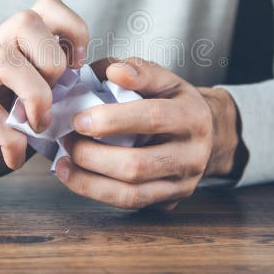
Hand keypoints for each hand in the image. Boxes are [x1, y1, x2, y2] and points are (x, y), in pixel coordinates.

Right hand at [0, 0, 88, 194]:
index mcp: (4, 51)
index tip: (76, 70)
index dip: (72, 30)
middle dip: (52, 60)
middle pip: (25, 20)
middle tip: (52, 96)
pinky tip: (14, 156)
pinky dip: (9, 138)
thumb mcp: (22, 114)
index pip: (44, 8)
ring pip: (3, 59)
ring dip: (34, 95)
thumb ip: (51, 101)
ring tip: (37, 127)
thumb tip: (93, 96)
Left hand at [55, 57, 242, 210]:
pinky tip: (75, 178)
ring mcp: (182, 183)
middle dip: (93, 155)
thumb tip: (110, 72)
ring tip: (63, 163)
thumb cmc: (175, 102)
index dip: (112, 120)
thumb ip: (137, 70)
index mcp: (191, 116)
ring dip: (89, 180)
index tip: (78, 119)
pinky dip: (97, 192)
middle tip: (67, 140)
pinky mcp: (170, 201)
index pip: (152, 118)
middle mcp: (191, 154)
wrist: (210, 134)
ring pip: (132, 193)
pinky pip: (130, 203)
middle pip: (138, 164)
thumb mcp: (164, 78)